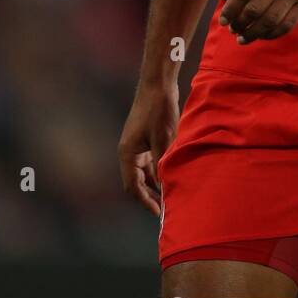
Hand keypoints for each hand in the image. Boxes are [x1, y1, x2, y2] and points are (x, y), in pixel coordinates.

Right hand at [118, 81, 179, 218]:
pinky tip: (170, 176)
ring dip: (154, 185)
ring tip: (168, 197)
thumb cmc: (159, 110)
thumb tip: (163, 186)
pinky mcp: (146, 139)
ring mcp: (137, 145)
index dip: (145, 201)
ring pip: (143, 173)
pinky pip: (150, 162)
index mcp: (127, 154)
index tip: (159, 212)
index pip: (132, 186)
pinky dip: (157, 171)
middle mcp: (129, 152)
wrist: (158, 85)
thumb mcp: (163, 139)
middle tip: (164, 209)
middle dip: (149, 196)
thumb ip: (161, 163)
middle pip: (136, 182)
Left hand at [218, 0, 297, 43]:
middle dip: (239, 24)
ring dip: (253, 33)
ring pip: (270, 21)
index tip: (223, 20)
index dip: (230, 9)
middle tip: (233, 29)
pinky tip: (262, 35)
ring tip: (243, 37)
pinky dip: (271, 34)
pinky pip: (287, 25)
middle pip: (254, 9)